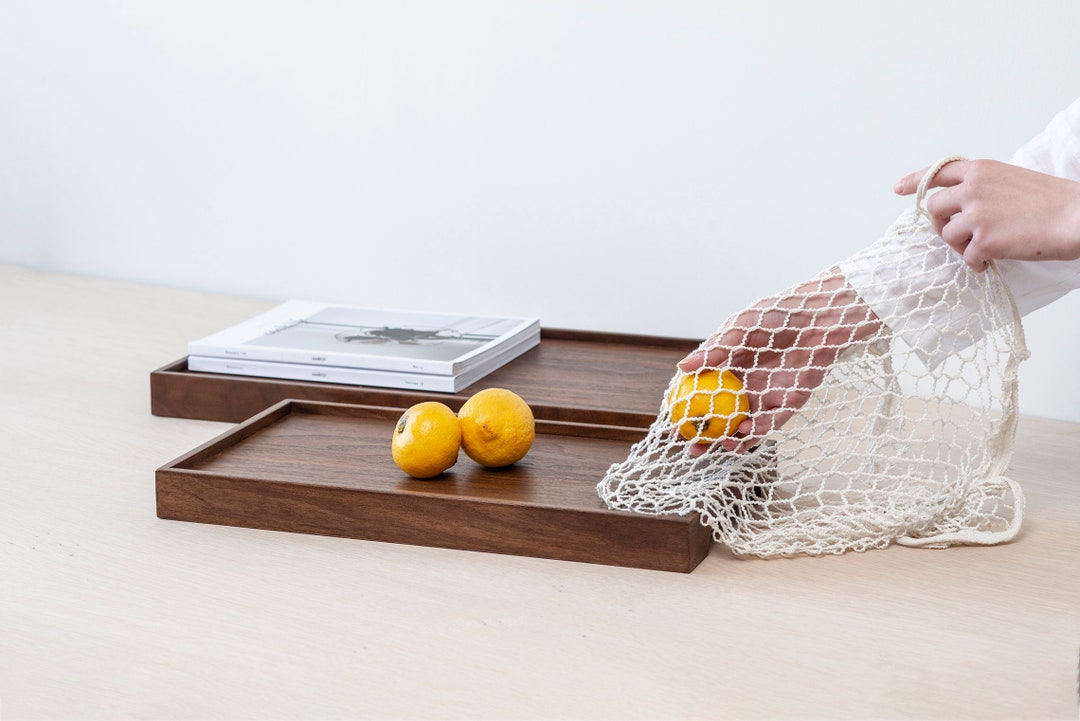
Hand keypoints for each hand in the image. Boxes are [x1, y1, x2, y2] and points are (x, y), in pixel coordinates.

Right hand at [677, 268, 881, 454]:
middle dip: (710, 438)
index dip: (691, 414)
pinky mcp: (789, 401)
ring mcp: (767, 395)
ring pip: (748, 425)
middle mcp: (746, 386)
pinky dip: (759, 429)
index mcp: (730, 370)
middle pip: (724, 419)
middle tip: (695, 449)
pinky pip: (773, 420)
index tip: (675, 427)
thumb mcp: (739, 330)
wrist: (816, 318)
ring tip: (723, 446)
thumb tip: (682, 367)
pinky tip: (745, 431)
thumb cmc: (776, 316)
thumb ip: (714, 351)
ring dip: (736, 440)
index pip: (705, 397)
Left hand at [894, 159, 1079, 270]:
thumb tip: (963, 202)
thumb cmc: (1051, 201)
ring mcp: (976, 215)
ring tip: (984, 246)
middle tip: (960, 233)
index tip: (898, 189)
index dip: (915, 181)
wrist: (1075, 217)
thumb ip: (983, 186)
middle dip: (942, 223)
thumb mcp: (1011, 179)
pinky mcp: (983, 241)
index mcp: (980, 170)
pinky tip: (989, 262)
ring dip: (961, 244)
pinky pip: (965, 257)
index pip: (937, 172)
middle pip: (934, 208)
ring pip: (947, 234)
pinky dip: (975, 264)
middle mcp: (972, 189)